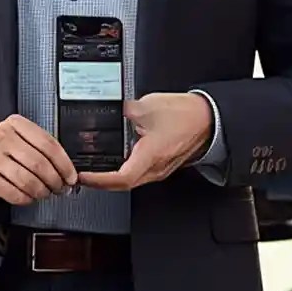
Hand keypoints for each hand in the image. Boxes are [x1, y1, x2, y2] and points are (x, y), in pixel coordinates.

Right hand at [0, 114, 78, 204]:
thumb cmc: (0, 149)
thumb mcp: (18, 137)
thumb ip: (41, 148)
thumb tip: (66, 171)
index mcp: (16, 124)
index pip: (48, 144)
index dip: (64, 164)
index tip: (71, 176)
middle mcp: (2, 138)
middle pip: (39, 164)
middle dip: (55, 181)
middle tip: (59, 188)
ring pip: (28, 181)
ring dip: (41, 191)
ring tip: (44, 193)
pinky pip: (14, 193)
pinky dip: (26, 199)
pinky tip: (28, 197)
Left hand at [78, 92, 213, 190]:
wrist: (208, 118)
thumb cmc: (186, 114)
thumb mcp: (147, 106)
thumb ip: (123, 110)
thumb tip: (108, 110)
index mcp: (151, 155)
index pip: (121, 178)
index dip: (99, 180)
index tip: (83, 176)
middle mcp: (156, 168)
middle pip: (123, 184)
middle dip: (100, 182)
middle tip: (82, 175)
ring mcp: (160, 169)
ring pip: (131, 181)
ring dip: (111, 179)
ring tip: (94, 170)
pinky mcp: (162, 165)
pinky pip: (139, 174)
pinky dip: (123, 171)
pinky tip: (115, 162)